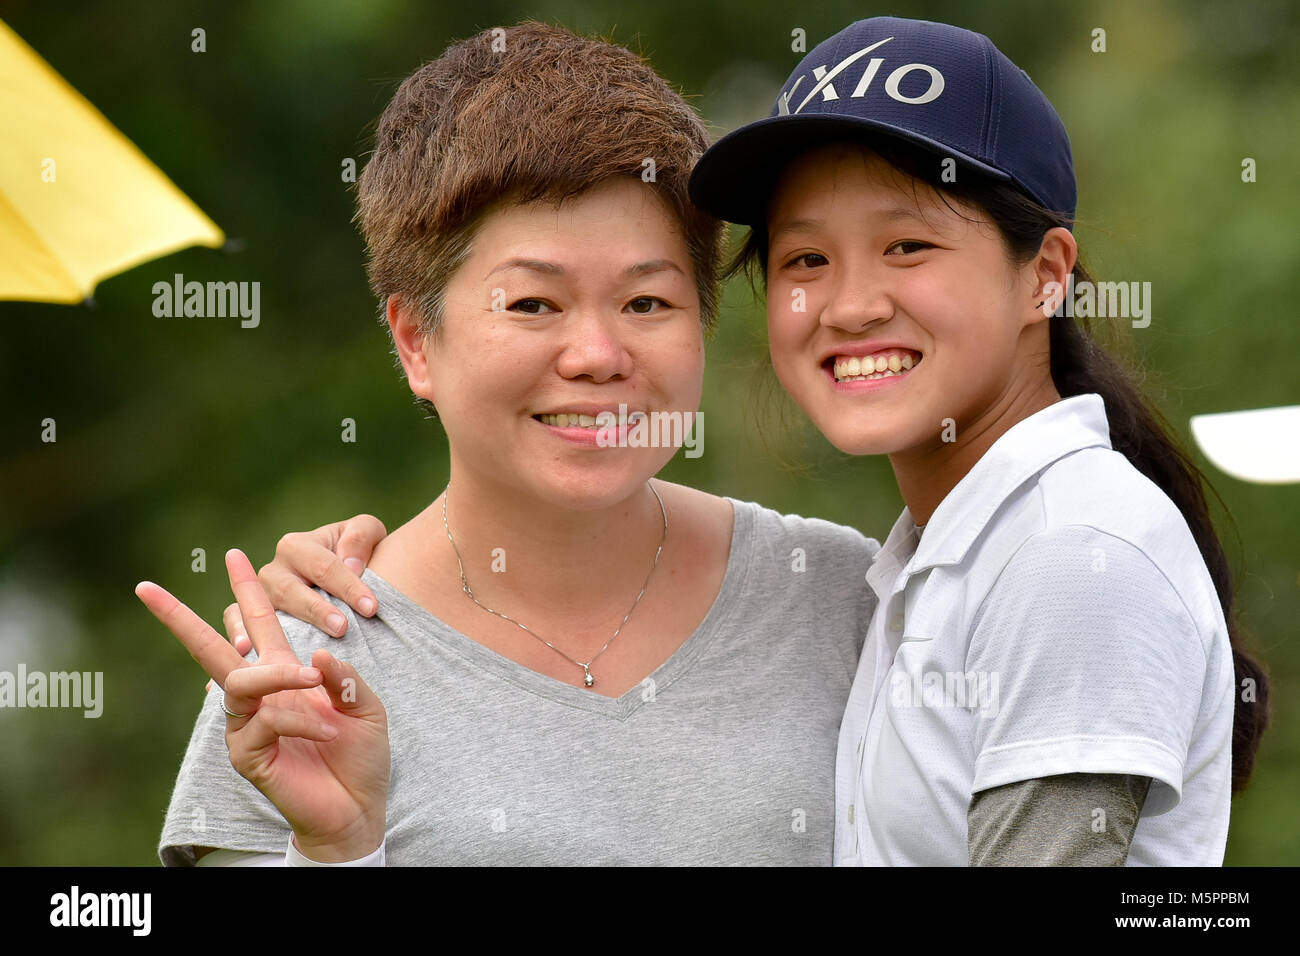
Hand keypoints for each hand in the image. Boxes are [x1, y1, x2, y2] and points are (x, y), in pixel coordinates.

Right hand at [139, 549, 390, 861]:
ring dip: (277, 676)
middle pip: (210, 650)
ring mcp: (247, 725)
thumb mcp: (364, 705)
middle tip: (147, 589)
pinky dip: (300, 718)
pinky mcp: (247, 755)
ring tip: (308, 679)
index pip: (259, 625)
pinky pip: (266, 720)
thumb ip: (344, 678)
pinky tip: (327, 728)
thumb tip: (316, 656)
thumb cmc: (359, 754)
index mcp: (284, 675)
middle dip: (178, 619)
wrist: (358, 807)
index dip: (248, 591)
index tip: (234, 554)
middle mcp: (258, 696)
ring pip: (239, 682)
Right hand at [220, 514, 387, 658]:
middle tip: (342, 627)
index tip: (371, 608)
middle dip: (317, 609)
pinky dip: (237, 633)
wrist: (342, 578)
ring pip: (264, 609)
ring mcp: (258, 596)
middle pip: (291, 590)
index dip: (349, 587)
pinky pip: (235, 622)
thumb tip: (351, 564)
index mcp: (298, 546)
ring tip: (300, 647)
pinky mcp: (248, 618)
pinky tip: (246, 649)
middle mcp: (274, 571)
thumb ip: (360, 539)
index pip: (324, 567)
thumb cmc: (355, 554)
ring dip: (281, 629)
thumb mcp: (366, 533)